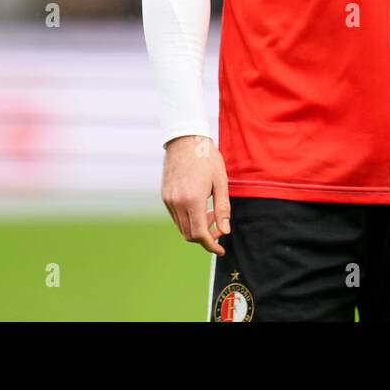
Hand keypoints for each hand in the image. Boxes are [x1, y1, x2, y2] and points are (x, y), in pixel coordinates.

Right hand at [162, 135, 229, 255]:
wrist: (185, 139)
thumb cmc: (207, 158)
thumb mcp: (221, 182)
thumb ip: (223, 208)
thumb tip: (225, 232)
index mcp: (192, 200)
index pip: (200, 234)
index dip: (211, 245)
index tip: (221, 250)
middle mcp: (177, 202)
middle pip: (189, 234)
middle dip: (206, 237)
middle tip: (219, 225)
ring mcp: (168, 199)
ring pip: (181, 227)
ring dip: (197, 227)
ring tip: (210, 212)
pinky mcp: (164, 195)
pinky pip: (175, 216)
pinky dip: (188, 219)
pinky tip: (198, 205)